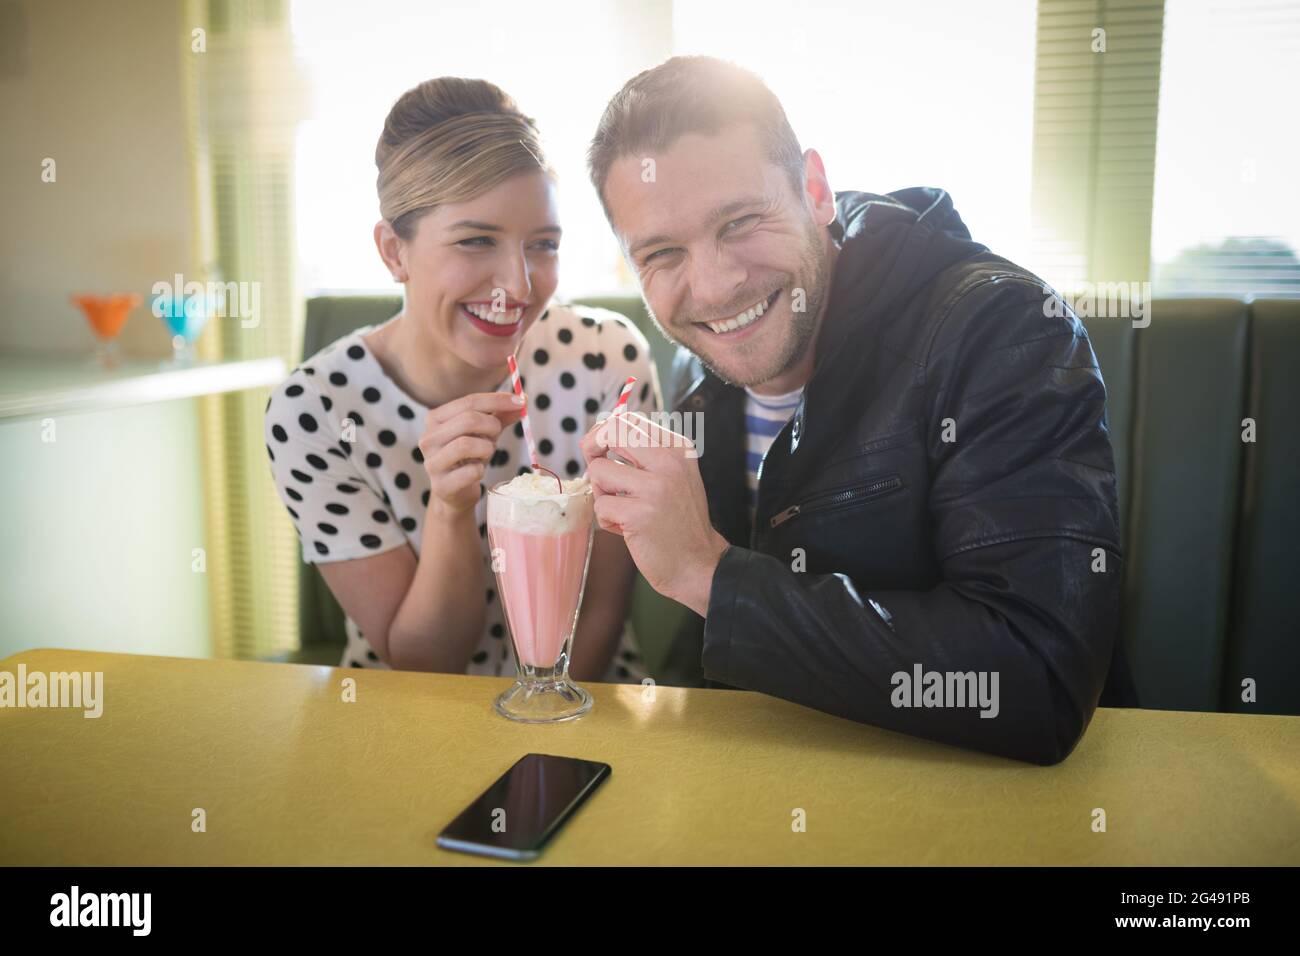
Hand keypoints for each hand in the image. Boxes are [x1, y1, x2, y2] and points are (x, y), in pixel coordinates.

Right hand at [418, 392, 523, 515]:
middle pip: (468, 420)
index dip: (498, 400)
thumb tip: (523, 400)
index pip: (469, 401)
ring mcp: (432, 462)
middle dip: (492, 426)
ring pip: (467, 444)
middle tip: (497, 435)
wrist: (455, 493)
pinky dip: (481, 470)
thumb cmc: (468, 458)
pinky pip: (471, 471)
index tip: (522, 402)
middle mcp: (428, 438)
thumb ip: (500, 416)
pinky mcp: (441, 485)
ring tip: (486, 454)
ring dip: (486, 448)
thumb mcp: (483, 433)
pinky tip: (477, 471)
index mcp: (435, 419)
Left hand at [580, 412, 729, 614]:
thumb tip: (601, 433)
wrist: (698, 564)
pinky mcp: (639, 513)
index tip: (599, 448)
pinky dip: (607, 519)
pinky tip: (627, 529)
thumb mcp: (674, 477)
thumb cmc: (679, 522)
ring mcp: (655, 488)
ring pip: (599, 471)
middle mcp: (669, 462)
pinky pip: (601, 505)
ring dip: (602, 494)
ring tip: (622, 509)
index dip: (604, 431)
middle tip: (598, 471)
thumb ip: (644, 455)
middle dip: (592, 449)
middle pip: (611, 433)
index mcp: (677, 449)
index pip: (628, 420)